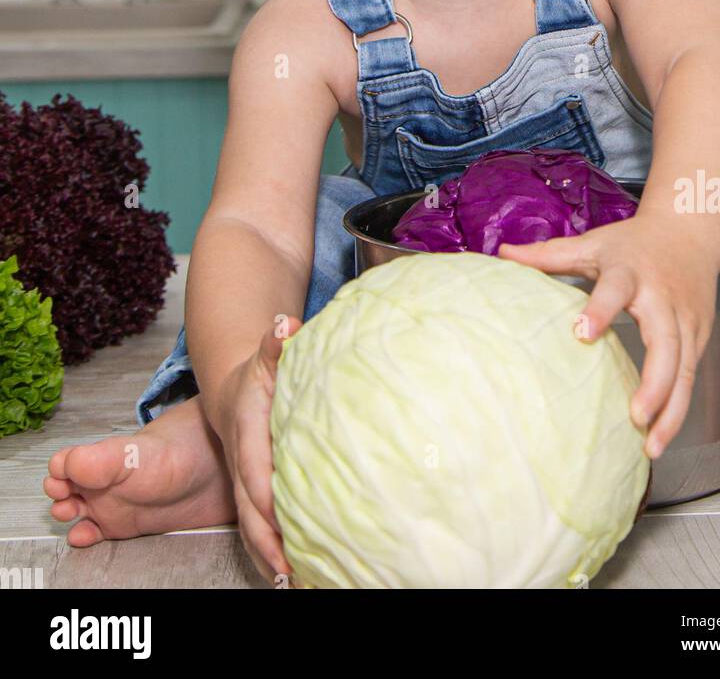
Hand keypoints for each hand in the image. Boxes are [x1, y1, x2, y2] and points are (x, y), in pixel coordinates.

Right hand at [215, 318, 301, 584]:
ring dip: (270, 558)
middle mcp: (244, 469)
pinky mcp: (255, 499)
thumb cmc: (256, 378)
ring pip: (253, 529)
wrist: (234, 395)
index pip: (254, 471)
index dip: (265, 498)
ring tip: (295, 584)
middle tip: (289, 571)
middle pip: (250, 513)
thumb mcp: (266, 356)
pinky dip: (273, 555)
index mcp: (247, 437)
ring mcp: (246, 487)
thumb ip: (276, 343)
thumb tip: (285, 325)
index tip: (282, 521)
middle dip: (267, 544)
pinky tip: (296, 576)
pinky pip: (260, 531)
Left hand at [498, 213, 718, 459]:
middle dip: (656, 382)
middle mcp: (663, 298)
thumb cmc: (634, 244)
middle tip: (636, 416)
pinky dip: (679, 407)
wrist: (689, 230)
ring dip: (672, 409)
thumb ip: (549, 254)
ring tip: (652, 445)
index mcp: (630, 272)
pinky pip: (690, 376)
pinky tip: (661, 435)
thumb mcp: (592, 244)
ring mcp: (687, 319)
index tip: (582, 333)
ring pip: (685, 368)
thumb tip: (503, 254)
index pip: (615, 289)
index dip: (601, 309)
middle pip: (666, 342)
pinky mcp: (699, 336)